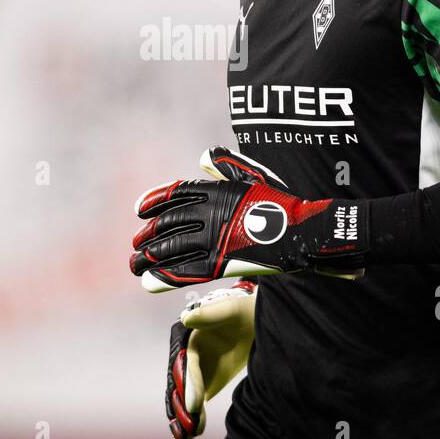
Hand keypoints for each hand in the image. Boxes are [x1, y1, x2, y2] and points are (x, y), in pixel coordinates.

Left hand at [131, 145, 366, 292]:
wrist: (305, 230)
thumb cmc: (282, 201)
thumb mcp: (253, 175)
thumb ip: (225, 166)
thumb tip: (200, 156)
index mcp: (216, 190)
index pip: (176, 193)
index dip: (154, 200)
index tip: (138, 209)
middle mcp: (211, 212)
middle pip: (169, 223)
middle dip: (148, 234)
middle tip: (135, 245)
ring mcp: (216, 238)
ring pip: (172, 247)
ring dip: (150, 256)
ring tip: (134, 265)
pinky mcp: (223, 261)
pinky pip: (188, 269)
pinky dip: (167, 276)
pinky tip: (150, 282)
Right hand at [166, 278, 256, 438]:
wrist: (254, 319)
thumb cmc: (242, 310)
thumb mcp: (229, 308)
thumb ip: (210, 314)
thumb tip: (187, 318)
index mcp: (189, 339)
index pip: (187, 365)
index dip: (190, 385)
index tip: (195, 406)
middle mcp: (188, 358)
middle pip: (181, 386)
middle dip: (182, 408)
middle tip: (188, 430)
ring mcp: (196, 372)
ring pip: (185, 398)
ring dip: (183, 420)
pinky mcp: (206, 382)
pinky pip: (196, 404)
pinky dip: (192, 421)